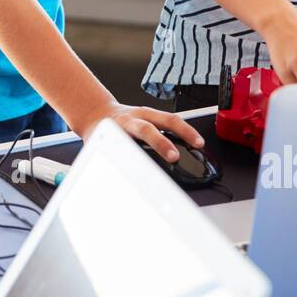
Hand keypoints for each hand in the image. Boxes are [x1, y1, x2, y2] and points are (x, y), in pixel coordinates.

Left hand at [73, 102, 204, 162]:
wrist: (97, 112)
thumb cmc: (101, 130)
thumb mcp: (101, 145)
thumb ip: (114, 159)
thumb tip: (123, 184)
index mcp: (121, 124)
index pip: (139, 132)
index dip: (150, 144)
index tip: (159, 158)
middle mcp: (135, 117)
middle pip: (154, 125)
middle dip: (167, 142)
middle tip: (177, 157)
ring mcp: (146, 113)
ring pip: (169, 119)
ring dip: (186, 131)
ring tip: (199, 144)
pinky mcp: (154, 115)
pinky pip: (171, 120)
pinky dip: (185, 130)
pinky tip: (194, 140)